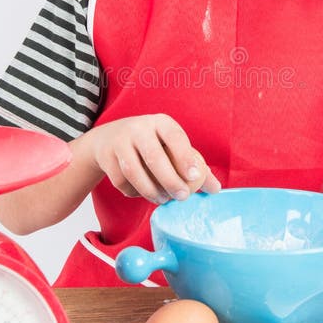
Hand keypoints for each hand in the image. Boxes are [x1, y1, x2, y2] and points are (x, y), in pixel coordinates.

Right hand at [86, 114, 220, 204]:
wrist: (108, 139)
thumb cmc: (151, 145)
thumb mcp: (171, 147)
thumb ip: (194, 165)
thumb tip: (216, 189)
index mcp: (160, 122)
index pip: (175, 136)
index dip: (185, 157)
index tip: (195, 176)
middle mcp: (138, 128)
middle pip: (154, 156)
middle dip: (169, 180)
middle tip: (182, 196)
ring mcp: (119, 141)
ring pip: (134, 171)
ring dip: (150, 190)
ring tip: (163, 199)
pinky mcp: (106, 157)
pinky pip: (121, 181)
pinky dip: (134, 192)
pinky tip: (143, 193)